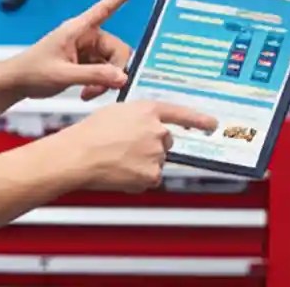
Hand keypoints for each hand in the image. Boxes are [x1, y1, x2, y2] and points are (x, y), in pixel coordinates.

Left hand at [3, 0, 146, 100]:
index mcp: (79, 28)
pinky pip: (106, 72)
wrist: (17, 83)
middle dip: (114, 71)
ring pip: (114, 64)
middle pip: (118, 49)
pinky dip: (100, 84)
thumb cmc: (33, 72)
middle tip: (98, 89)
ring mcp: (88, 50)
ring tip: (88, 93)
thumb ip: (93, 76)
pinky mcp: (88, 62)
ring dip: (106, 80)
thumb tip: (123, 77)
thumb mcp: (62, 74)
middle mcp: (88, 36)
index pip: (107, 6)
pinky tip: (86, 93)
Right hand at [64, 100, 218, 192]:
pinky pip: (150, 178)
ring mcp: (156, 153)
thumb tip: (147, 126)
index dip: (198, 119)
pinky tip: (120, 172)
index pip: (180, 114)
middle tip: (126, 148)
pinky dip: (138, 179)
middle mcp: (156, 130)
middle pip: (165, 141)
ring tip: (118, 160)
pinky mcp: (151, 174)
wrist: (77, 155)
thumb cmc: (89, 133)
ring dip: (143, 163)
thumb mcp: (116, 112)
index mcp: (147, 110)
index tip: (212, 124)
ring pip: (156, 161)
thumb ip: (139, 117)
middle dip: (152, 146)